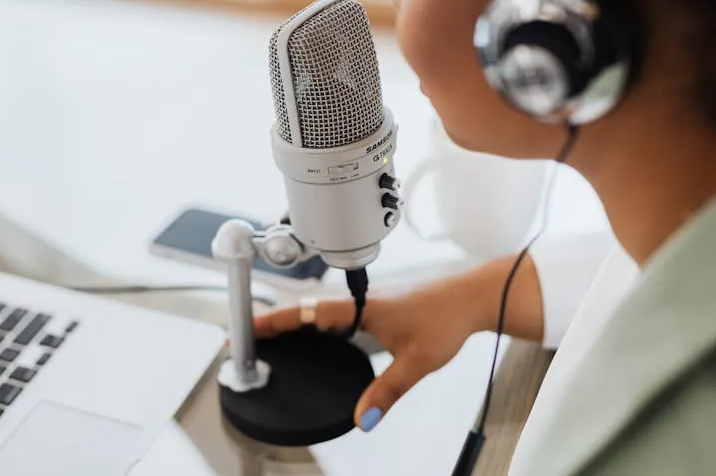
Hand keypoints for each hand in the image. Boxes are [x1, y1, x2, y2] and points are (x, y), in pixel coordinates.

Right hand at [253, 276, 484, 432]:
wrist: (470, 297)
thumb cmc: (447, 317)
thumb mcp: (416, 361)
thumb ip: (387, 391)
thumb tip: (363, 417)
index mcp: (360, 307)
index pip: (307, 313)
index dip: (275, 322)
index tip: (249, 328)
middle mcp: (359, 301)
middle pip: (304, 310)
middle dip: (273, 322)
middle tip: (245, 336)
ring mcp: (366, 302)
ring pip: (318, 310)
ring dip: (292, 321)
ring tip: (268, 336)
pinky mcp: (375, 307)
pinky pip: (333, 314)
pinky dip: (313, 323)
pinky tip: (313, 336)